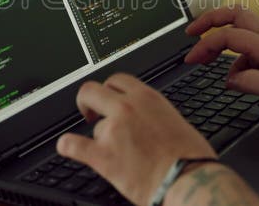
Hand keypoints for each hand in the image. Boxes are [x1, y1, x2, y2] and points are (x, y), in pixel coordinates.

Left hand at [56, 73, 216, 205]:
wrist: (189, 179)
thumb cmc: (191, 156)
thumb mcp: (174, 120)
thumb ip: (153, 113)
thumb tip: (145, 118)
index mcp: (147, 98)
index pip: (117, 79)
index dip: (108, 89)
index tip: (107, 99)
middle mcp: (127, 108)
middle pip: (91, 90)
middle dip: (87, 101)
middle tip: (89, 113)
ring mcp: (113, 130)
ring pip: (93, 127)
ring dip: (98, 138)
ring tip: (114, 154)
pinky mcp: (103, 155)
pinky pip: (72, 145)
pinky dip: (67, 146)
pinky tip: (67, 147)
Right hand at [184, 6, 258, 117]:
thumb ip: (251, 83)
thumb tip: (229, 79)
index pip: (228, 36)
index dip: (205, 46)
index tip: (190, 60)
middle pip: (234, 14)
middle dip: (209, 20)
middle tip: (191, 33)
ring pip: (241, 29)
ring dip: (221, 42)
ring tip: (209, 63)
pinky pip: (249, 49)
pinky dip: (236, 59)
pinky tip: (237, 79)